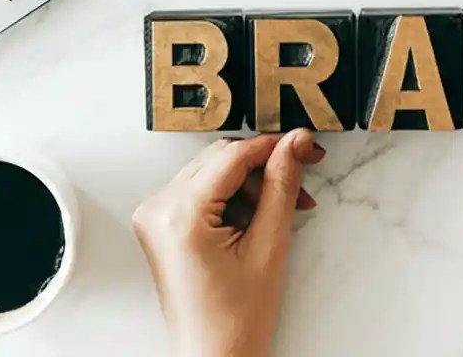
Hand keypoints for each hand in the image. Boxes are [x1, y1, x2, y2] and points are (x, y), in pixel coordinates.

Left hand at [133, 131, 325, 356]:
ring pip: (214, 172)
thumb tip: (296, 143)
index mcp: (178, 214)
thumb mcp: (269, 245)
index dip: (274, 146)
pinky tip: (260, 217)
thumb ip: (282, 186)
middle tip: (302, 178)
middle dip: (264, 167)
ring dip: (252, 183)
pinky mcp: (162, 225)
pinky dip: (234, 197)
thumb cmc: (235, 319)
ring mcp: (155, 216)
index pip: (232, 156)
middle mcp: (157, 208)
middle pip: (220, 159)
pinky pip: (203, 191)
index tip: (306, 145)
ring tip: (285, 208)